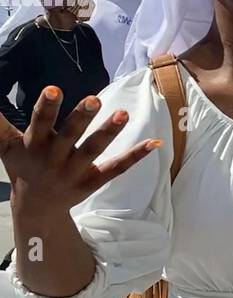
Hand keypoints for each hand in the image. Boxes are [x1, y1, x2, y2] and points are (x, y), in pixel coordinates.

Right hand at [0, 87, 159, 215]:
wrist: (35, 208)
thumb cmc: (22, 166)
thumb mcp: (6, 147)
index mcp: (35, 145)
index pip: (40, 123)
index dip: (47, 108)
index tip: (54, 89)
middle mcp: (56, 158)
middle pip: (70, 136)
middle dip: (81, 118)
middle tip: (95, 98)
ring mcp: (76, 171)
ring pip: (94, 151)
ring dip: (108, 133)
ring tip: (123, 114)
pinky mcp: (93, 181)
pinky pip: (116, 168)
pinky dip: (135, 156)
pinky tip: (154, 144)